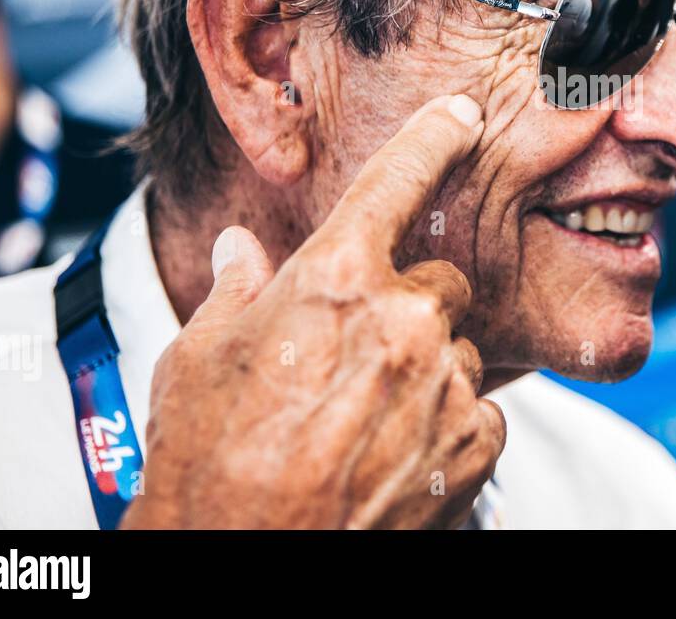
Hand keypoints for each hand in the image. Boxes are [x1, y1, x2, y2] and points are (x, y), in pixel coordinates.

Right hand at [122, 94, 503, 528]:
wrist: (242, 560)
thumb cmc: (206, 460)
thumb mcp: (198, 359)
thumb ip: (236, 291)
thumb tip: (241, 249)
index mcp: (334, 279)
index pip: (396, 181)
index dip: (433, 138)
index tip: (462, 114)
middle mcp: (404, 320)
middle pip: (438, 282)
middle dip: (408, 307)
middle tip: (354, 360)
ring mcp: (445, 383)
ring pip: (457, 351)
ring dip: (424, 372)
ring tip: (361, 422)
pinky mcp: (474, 443)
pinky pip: (477, 411)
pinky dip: (445, 425)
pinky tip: (393, 455)